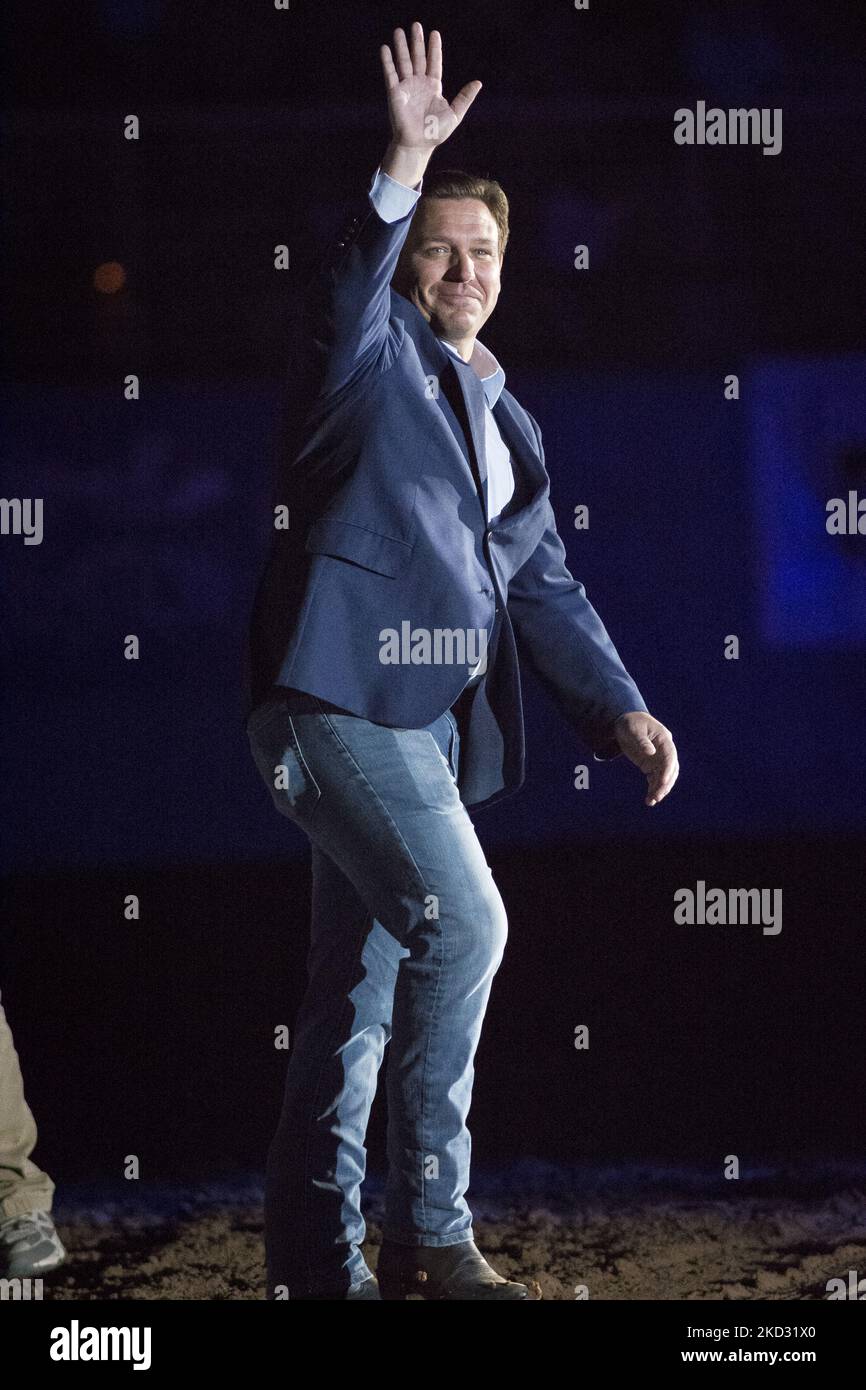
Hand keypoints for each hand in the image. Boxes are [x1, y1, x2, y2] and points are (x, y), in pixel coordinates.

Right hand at [380, 22, 480, 152]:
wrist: (417, 144)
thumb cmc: (435, 133)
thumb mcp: (455, 114)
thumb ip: (465, 98)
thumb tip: (478, 83)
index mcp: (433, 87)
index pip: (434, 63)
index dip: (434, 49)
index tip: (434, 33)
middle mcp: (419, 84)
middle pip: (418, 58)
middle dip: (417, 42)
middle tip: (416, 25)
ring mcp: (406, 87)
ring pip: (403, 62)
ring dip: (401, 46)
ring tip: (399, 31)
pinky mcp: (395, 93)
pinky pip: (390, 74)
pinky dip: (387, 62)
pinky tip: (385, 49)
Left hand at [613, 711, 678, 806]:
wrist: (626, 722)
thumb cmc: (631, 723)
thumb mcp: (633, 729)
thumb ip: (642, 741)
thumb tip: (651, 752)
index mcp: (664, 740)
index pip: (670, 757)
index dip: (668, 770)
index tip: (662, 782)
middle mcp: (664, 751)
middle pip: (670, 770)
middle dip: (665, 784)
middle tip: (656, 797)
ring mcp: (658, 759)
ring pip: (664, 777)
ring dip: (659, 789)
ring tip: (651, 801)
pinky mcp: (651, 765)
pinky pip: (655, 779)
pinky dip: (653, 789)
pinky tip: (649, 799)